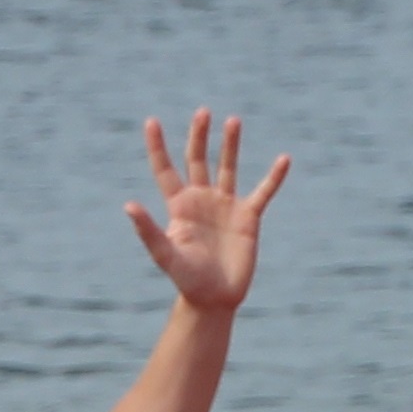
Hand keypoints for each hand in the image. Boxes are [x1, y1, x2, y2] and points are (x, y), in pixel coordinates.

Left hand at [125, 110, 290, 313]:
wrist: (215, 299)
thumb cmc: (187, 280)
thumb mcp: (165, 255)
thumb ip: (148, 230)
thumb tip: (129, 205)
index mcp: (179, 206)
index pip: (165, 169)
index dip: (158, 146)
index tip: (151, 121)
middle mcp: (201, 200)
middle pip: (198, 159)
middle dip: (199, 136)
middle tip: (203, 112)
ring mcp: (226, 206)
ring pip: (228, 167)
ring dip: (230, 145)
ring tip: (232, 120)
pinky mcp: (248, 217)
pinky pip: (263, 192)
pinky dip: (273, 177)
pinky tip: (284, 159)